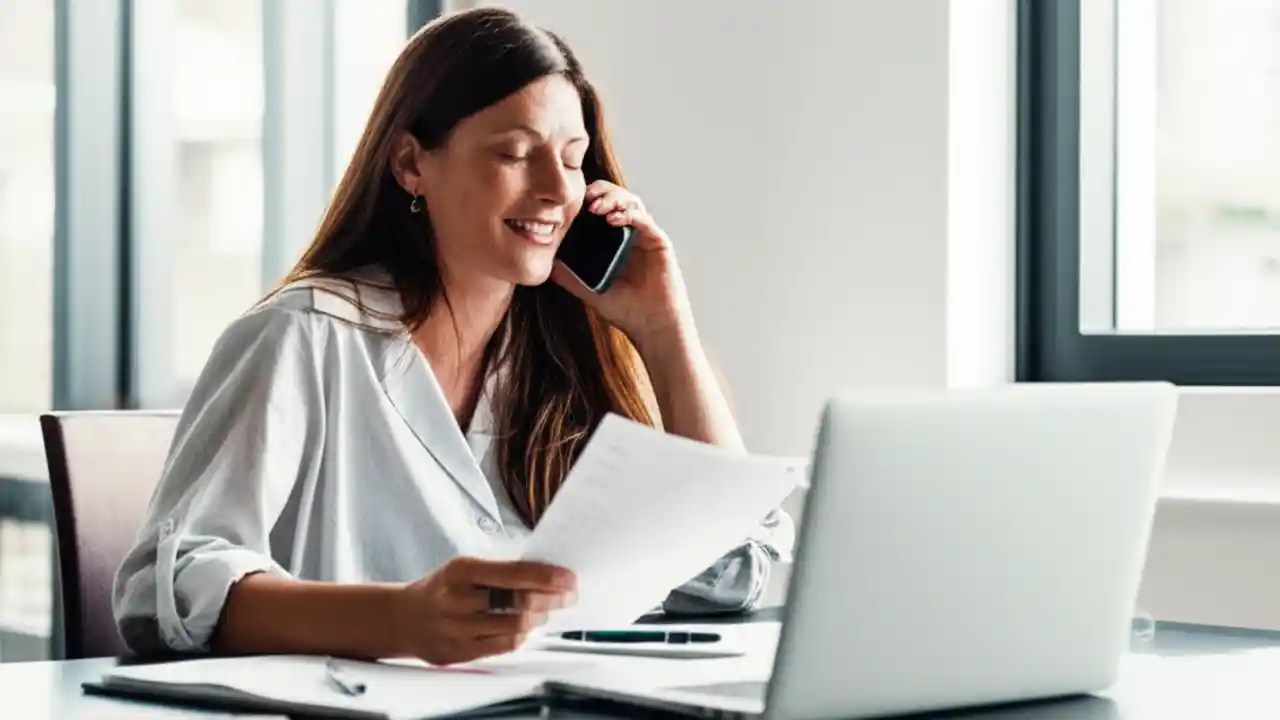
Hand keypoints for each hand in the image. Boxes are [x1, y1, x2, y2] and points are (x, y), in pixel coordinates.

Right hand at [392, 557, 576, 664]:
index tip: (568, 578)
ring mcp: (458, 629)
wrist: (403, 617)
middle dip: (551, 599)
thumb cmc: (442, 588)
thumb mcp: (465, 568)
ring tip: (547, 610)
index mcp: (462, 570)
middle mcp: (459, 599)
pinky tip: (527, 626)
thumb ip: (501, 571)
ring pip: (515, 627)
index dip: (547, 577)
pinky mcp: (459, 652)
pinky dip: (522, 635)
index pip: (515, 573)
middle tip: (568, 596)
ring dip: (539, 618)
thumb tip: (546, 573)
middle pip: (519, 602)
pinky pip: (503, 646)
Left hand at [550, 180, 693, 344]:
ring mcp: (646, 237)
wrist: (652, 327)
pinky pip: (646, 221)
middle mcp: (631, 234)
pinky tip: (613, 219)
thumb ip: (570, 277)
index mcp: (615, 241)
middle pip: (617, 198)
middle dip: (601, 192)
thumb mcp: (590, 291)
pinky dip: (630, 215)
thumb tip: (546, 265)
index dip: (588, 199)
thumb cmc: (627, 310)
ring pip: (632, 203)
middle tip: (585, 199)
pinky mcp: (660, 243)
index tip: (571, 203)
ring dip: (614, 199)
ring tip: (597, 206)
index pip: (602, 208)